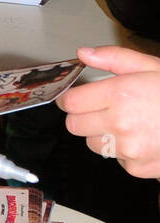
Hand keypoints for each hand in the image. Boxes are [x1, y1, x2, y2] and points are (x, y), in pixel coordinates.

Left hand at [61, 46, 159, 179]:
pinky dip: (125, 152)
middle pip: (74, 125)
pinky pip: (116, 160)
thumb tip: (84, 53)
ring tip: (129, 124)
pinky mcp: (138, 168)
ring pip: (93, 144)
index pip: (71, 102)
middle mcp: (121, 123)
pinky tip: (144, 139)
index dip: (71, 98)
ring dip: (103, 135)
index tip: (76, 97)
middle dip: (83, 117)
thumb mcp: (152, 67)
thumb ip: (114, 58)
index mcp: (121, 94)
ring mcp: (129, 149)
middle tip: (103, 110)